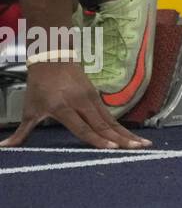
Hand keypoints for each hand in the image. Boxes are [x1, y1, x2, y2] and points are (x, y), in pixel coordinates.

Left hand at [0, 62, 150, 149]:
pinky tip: (131, 136)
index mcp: (63, 107)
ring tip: (143, 144)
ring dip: (127, 134)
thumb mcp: (30, 110)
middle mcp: (81, 103)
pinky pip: (110, 116)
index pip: (82, 128)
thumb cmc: (40, 85)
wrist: (53, 58)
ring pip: (111, 121)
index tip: (111, 148)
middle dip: (121, 139)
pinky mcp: (97, 97)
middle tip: (138, 148)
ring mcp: (91, 99)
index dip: (97, 140)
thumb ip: (22, 132)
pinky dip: (121, 127)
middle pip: (103, 125)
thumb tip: (4, 148)